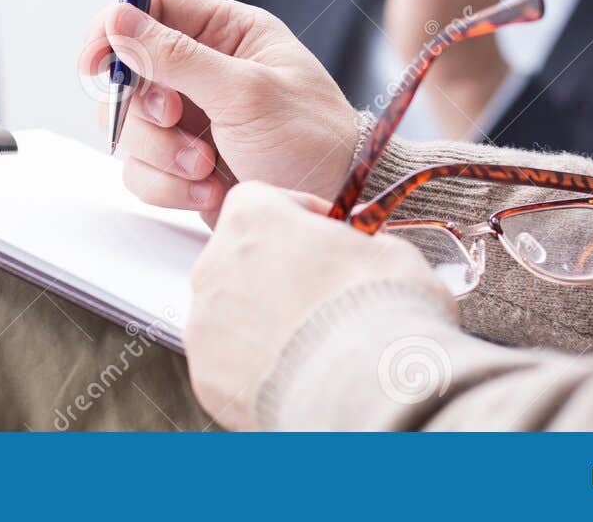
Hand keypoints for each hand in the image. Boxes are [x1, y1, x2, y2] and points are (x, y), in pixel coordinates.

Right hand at [81, 0, 360, 222]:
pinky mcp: (183, 163)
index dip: (114, 30)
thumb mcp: (245, 91)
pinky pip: (142, 170)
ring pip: (129, 128)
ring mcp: (191, 119)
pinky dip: (170, 185)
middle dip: (146, 109)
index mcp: (227, 32)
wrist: (338, 205)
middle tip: (175, 120)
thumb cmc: (312, 139)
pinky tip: (212, 188)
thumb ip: (177, 56)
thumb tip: (119, 20)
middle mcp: (204, 70)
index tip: (95, 61)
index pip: (151, 9)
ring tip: (208, 166)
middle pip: (128, 75)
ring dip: (162, 153)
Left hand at [185, 182, 454, 428]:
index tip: (326, 237)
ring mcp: (203, 324)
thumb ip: (359, 243)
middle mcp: (214, 265)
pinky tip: (297, 378)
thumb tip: (363, 250)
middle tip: (322, 297)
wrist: (370, 393)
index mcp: (252, 218)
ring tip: (313, 347)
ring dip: (264, 322)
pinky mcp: (205, 378)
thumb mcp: (389, 253)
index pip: (261, 199)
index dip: (297, 217)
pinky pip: (228, 364)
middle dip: (276, 273)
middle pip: (240, 258)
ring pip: (231, 313)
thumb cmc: (382, 312)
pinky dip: (255, 369)